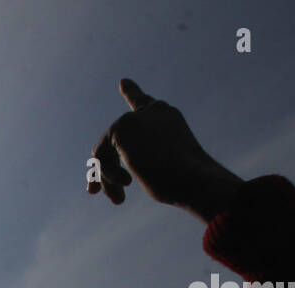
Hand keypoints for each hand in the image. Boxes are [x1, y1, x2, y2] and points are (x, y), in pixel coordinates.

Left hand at [87, 78, 242, 222]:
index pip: (145, 102)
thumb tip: (101, 168)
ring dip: (107, 178)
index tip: (123, 82)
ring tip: (119, 199)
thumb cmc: (184, 183)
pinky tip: (130, 182)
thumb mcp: (163, 169)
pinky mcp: (121, 129)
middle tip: (105, 195)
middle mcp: (151, 112)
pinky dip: (109, 177)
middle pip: (115, 139)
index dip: (132, 92)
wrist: (194, 177)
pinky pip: (100, 157)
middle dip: (106, 171)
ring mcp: (135, 118)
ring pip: (105, 150)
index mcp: (167, 118)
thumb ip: (139, 159)